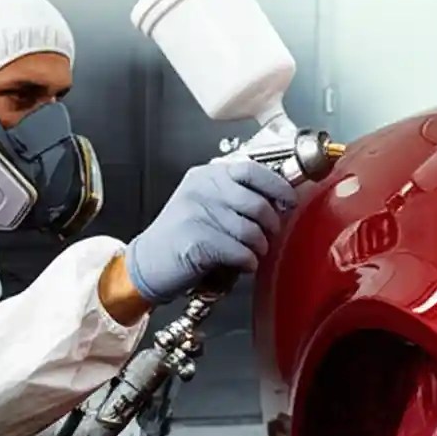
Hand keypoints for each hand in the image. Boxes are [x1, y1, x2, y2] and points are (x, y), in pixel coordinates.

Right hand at [124, 159, 296, 303]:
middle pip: (257, 204)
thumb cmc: (182, 237)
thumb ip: (236, 196)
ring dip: (258, 248)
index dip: (278, 186)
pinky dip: (247, 262)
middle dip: (271, 226)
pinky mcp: (196, 240)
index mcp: (207, 175)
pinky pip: (240, 251)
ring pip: (251, 231)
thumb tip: (279, 201)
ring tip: (251, 254)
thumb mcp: (206, 203)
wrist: (147, 263)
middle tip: (267, 238)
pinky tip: (241, 265)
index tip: (290, 201)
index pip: (252, 170)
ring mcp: (197, 213)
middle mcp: (201, 189)